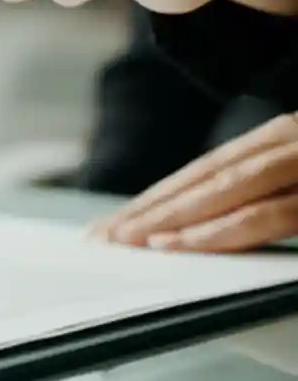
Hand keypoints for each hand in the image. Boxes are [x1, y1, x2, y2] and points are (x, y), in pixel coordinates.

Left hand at [91, 114, 297, 251]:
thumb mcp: (297, 174)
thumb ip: (265, 190)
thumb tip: (206, 220)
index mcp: (279, 138)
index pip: (206, 169)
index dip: (157, 196)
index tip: (113, 222)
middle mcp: (286, 142)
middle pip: (203, 178)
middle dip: (148, 209)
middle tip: (101, 236)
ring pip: (223, 189)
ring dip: (168, 217)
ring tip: (124, 240)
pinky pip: (266, 215)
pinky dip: (217, 230)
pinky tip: (176, 242)